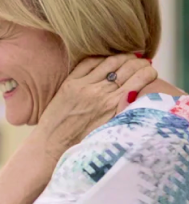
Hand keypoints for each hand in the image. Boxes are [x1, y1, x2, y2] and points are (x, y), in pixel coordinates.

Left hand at [36, 54, 156, 159]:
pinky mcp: (69, 83)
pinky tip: (105, 60)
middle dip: (139, 62)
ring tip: (127, 59)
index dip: (149, 71)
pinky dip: (101, 58)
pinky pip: (89, 62)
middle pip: (128, 66)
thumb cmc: (83, 143)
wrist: (53, 146)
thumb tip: (137, 94)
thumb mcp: (111, 130)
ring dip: (122, 57)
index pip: (141, 77)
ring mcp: (83, 86)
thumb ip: (124, 111)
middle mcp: (100, 92)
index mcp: (114, 105)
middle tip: (141, 63)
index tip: (150, 72)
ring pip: (110, 61)